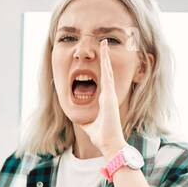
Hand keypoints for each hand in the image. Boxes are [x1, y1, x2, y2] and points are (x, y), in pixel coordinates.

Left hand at [82, 38, 125, 158]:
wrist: (109, 143)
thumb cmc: (101, 136)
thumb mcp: (88, 126)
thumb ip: (85, 121)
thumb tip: (77, 120)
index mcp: (104, 100)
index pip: (103, 80)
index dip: (102, 68)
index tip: (100, 57)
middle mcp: (108, 94)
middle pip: (107, 72)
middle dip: (105, 57)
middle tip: (104, 43)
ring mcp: (110, 94)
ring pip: (108, 70)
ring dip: (106, 56)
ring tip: (104, 43)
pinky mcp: (109, 96)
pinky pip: (107, 76)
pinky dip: (106, 64)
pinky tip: (104, 53)